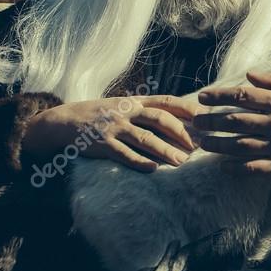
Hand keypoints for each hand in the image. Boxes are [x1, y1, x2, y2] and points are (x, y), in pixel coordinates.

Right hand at [22, 95, 205, 171]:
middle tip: (196, 146)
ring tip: (181, 162)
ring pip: (144, 138)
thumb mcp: (123, 106)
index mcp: (134, 102)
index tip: (205, 116)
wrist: (65, 120)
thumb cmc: (101, 115)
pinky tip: (152, 169)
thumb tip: (178, 120)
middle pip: (159, 119)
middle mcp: (126, 112)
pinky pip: (123, 154)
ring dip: (164, 151)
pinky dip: (138, 162)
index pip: (166, 101)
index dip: (186, 108)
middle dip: (180, 132)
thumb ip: (146, 111)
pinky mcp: (102, 144)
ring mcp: (114, 128)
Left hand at [192, 72, 270, 178]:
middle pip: (235, 122)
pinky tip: (223, 166)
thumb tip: (248, 74)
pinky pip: (254, 168)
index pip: (242, 97)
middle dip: (212, 122)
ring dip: (218, 144)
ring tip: (202, 143)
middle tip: (196, 122)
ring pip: (240, 146)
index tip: (203, 97)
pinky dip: (237, 168)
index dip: (219, 96)